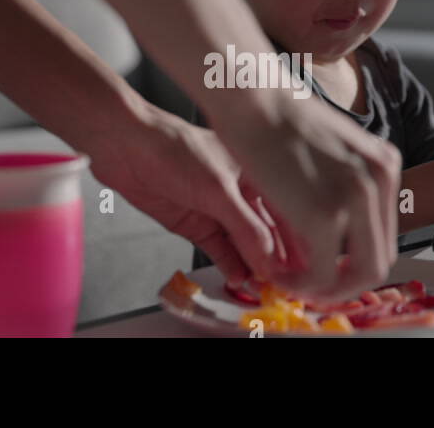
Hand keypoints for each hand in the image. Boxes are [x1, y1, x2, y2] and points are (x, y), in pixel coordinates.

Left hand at [82, 103, 284, 286]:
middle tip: (289, 281)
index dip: (299, 237)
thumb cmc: (173, 147)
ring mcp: (218, 208)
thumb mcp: (219, 190)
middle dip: (278, 256)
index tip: (307, 264)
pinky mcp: (197, 223)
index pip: (287, 209)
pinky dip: (230, 264)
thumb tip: (269, 257)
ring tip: (267, 285)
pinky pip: (220, 249)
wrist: (127, 148)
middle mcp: (241, 190)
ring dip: (255, 263)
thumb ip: (247, 227)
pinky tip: (241, 276)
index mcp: (257, 170)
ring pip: (245, 242)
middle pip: (268, 230)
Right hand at [207, 92, 401, 303]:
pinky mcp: (325, 216)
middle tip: (313, 286)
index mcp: (384, 165)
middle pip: (380, 257)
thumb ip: (343, 182)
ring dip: (328, 288)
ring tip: (296, 284)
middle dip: (346, 281)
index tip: (329, 268)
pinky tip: (282, 276)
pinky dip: (304, 284)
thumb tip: (336, 226)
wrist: (252, 98)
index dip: (355, 259)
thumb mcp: (329, 147)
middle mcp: (380, 181)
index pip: (383, 231)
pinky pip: (324, 272)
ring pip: (362, 273)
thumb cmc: (274, 116)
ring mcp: (356, 199)